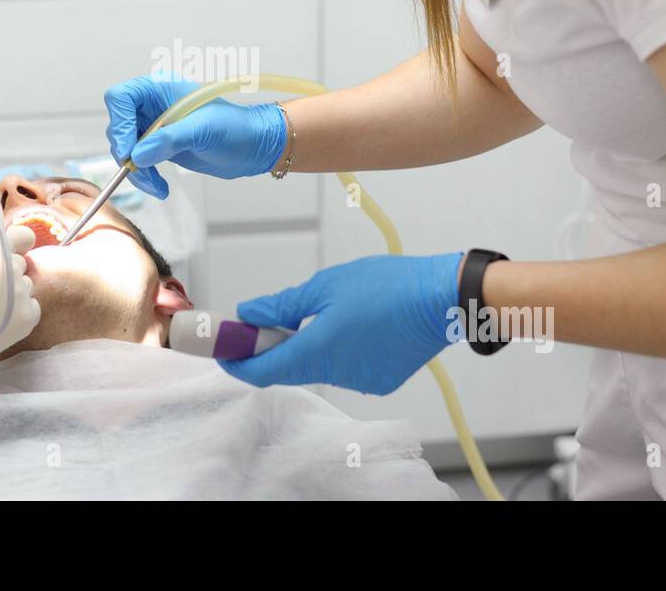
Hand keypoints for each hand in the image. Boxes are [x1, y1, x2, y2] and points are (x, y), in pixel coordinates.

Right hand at [0, 225, 40, 451]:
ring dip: (12, 293)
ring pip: (25, 286)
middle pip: (21, 263)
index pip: (25, 235)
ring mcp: (23, 294)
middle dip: (7, 271)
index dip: (13, 244)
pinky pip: (31, 307)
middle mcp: (13, 268)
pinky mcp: (29, 317)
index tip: (2, 255)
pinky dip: (18, 312)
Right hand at [103, 77, 286, 198]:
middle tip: (140, 172)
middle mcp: (153, 104)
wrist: (253, 147)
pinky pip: (138, 162)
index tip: (129, 150)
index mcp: (160, 88)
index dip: (119, 123)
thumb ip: (168, 140)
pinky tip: (159, 187)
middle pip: (119, 125)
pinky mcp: (159, 146)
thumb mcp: (203, 130)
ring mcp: (155, 126)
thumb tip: (137, 156)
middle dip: (127, 152)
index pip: (121, 98)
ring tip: (156, 186)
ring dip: (136, 171)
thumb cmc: (235, 128)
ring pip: (127, 147)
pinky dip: (144, 177)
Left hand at [219, 253, 465, 394]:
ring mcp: (361, 381)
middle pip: (289, 369)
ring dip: (308, 348)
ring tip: (322, 314)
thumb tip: (248, 315)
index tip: (225, 349)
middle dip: (272, 349)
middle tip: (263, 324)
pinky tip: (352, 326)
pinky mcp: (380, 381)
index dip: (239, 362)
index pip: (263, 371)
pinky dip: (338, 352)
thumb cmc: (386, 284)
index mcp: (318, 350)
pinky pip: (346, 369)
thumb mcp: (325, 286)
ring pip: (319, 368)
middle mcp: (337, 374)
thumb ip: (283, 306)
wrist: (441, 298)